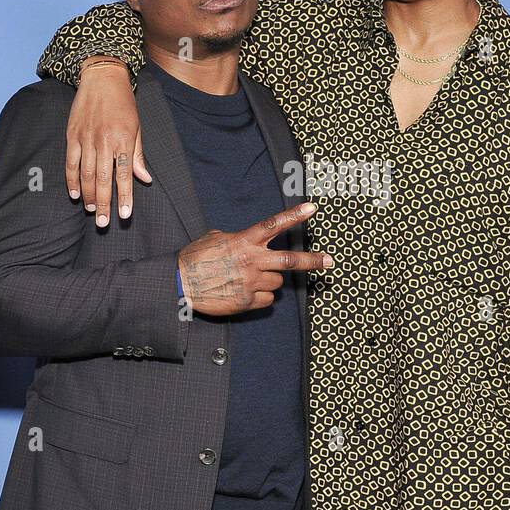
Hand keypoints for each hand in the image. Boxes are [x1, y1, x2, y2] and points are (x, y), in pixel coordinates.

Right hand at [68, 58, 150, 227]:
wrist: (102, 78)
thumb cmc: (124, 104)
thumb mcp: (137, 127)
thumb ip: (138, 155)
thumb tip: (145, 179)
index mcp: (124, 140)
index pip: (125, 174)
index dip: (124, 197)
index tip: (124, 215)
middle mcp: (104, 141)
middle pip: (103, 179)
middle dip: (104, 203)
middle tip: (103, 222)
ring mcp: (86, 138)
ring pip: (86, 174)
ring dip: (88, 195)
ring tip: (91, 211)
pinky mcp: (72, 135)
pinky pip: (71, 162)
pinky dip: (72, 180)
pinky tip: (75, 194)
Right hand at [179, 202, 332, 315]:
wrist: (180, 284)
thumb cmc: (194, 260)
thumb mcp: (213, 239)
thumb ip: (234, 239)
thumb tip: (240, 242)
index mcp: (244, 241)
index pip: (274, 224)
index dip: (295, 215)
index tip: (312, 208)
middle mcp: (252, 261)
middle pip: (290, 261)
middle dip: (313, 261)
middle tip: (330, 261)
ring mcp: (252, 282)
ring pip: (276, 281)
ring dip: (269, 280)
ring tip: (248, 279)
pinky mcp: (248, 301)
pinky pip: (267, 299)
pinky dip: (261, 297)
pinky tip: (245, 292)